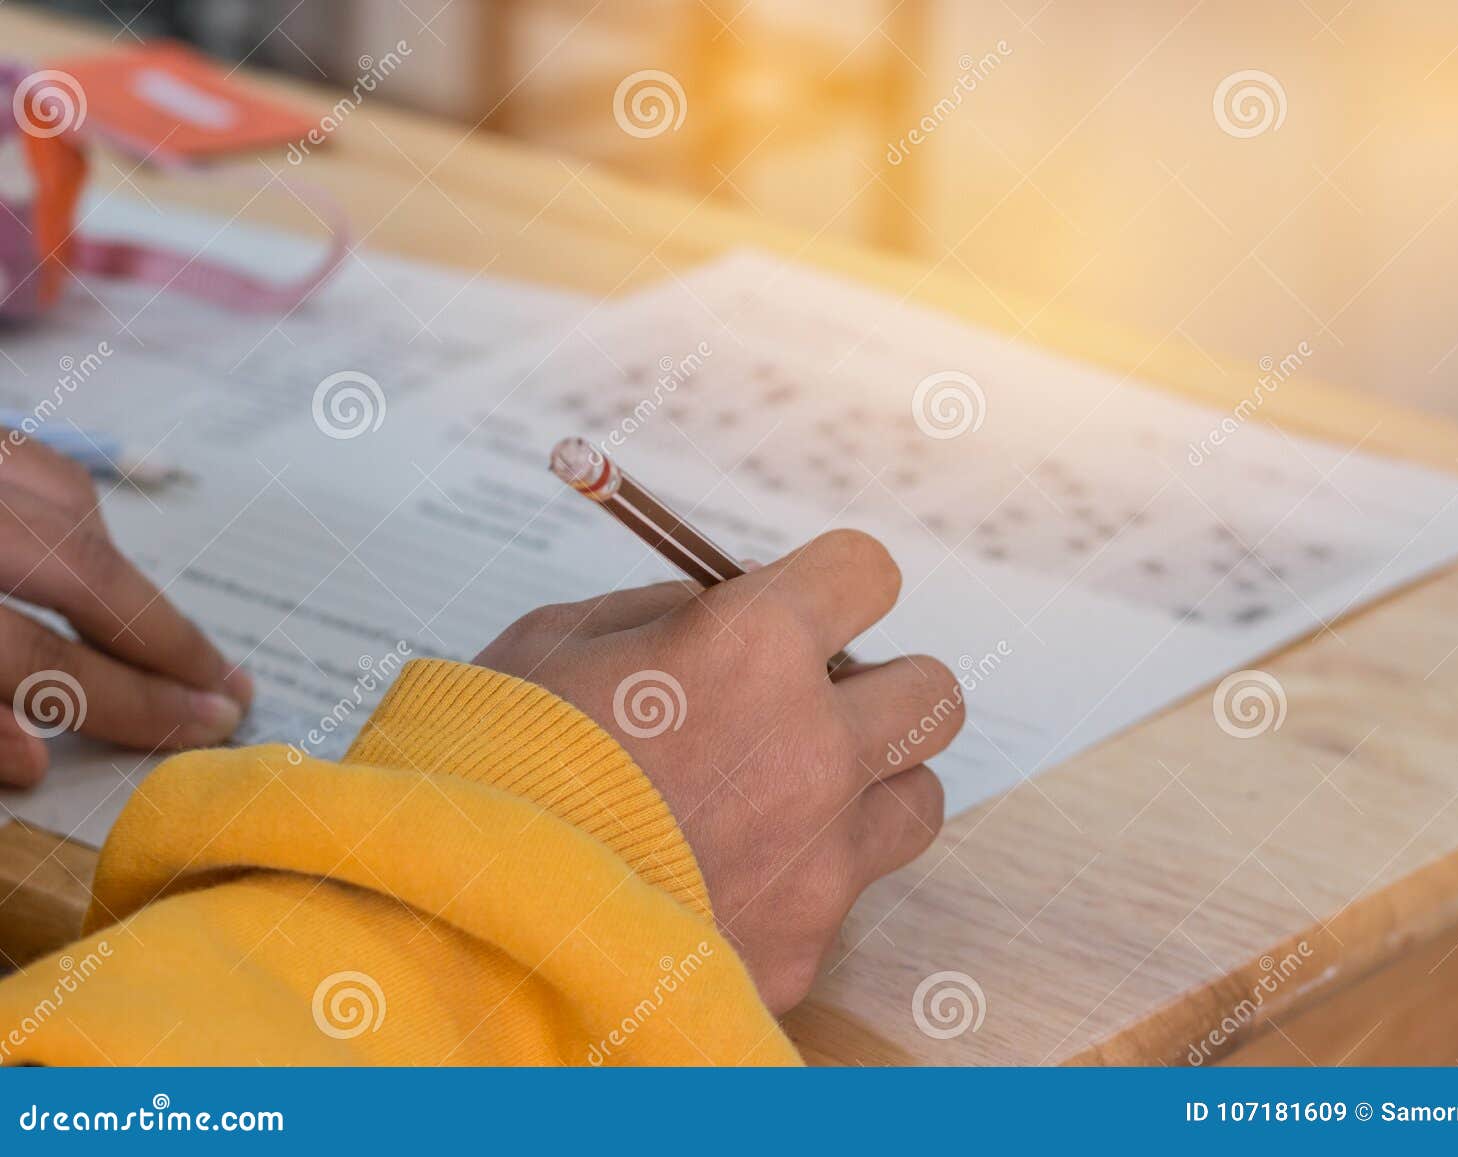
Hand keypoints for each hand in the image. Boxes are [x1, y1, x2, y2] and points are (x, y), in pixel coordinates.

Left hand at [0, 434, 252, 786]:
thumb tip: (34, 760)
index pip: (47, 660)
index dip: (133, 702)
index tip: (207, 726)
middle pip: (86, 575)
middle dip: (168, 639)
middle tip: (230, 686)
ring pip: (71, 505)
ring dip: (126, 574)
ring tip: (163, 631)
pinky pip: (39, 460)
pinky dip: (75, 509)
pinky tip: (87, 546)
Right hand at [474, 529, 962, 1012]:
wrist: (450, 930)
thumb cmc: (485, 774)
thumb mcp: (555, 642)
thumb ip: (666, 612)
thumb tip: (730, 604)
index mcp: (751, 648)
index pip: (868, 573)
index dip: (838, 582)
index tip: (816, 601)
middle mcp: (811, 750)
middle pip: (932, 693)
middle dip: (880, 690)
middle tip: (814, 707)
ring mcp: (820, 859)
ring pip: (919, 800)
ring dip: (869, 787)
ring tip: (787, 800)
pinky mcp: (804, 947)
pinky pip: (845, 898)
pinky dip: (805, 882)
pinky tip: (727, 882)